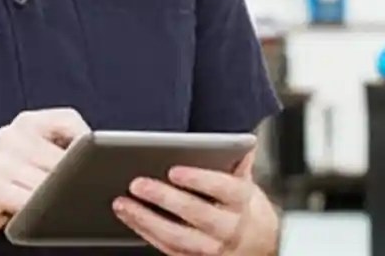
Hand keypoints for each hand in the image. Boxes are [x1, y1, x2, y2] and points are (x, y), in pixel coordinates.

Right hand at [0, 107, 90, 240]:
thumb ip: (54, 151)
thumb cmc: (0, 183)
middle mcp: (12, 135)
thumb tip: (96, 162)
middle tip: (82, 192)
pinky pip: (31, 201)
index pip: (69, 119)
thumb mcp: (26, 157)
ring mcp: (1, 160)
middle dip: (77, 179)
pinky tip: (38, 214)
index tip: (96, 162)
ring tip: (58, 205)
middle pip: (65, 157)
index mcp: (25, 123)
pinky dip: (41, 211)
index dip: (88, 142)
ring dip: (59, 199)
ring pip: (51, 183)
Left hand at [113, 147, 278, 255]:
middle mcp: (228, 227)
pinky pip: (167, 248)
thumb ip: (236, 162)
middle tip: (138, 184)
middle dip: (164, 197)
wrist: (261, 248)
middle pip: (195, 212)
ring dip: (146, 219)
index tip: (174, 171)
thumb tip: (237, 139)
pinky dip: (145, 232)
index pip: (222, 188)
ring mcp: (212, 247)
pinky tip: (130, 217)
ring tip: (123, 203)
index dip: (198, 179)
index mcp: (241, 201)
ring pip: (177, 236)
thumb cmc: (247, 210)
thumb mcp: (247, 184)